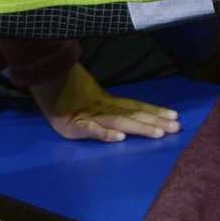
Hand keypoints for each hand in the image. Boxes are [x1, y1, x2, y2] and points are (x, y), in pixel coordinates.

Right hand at [31, 63, 180, 142]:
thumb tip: (130, 117)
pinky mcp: (73, 125)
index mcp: (109, 103)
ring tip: (157, 134)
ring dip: (139, 128)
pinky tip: (119, 138)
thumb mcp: (91, 100)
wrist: (43, 82)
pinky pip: (91, 130)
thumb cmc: (67, 94)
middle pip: (134, 115)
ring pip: (119, 121)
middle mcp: (104, 108)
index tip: (176, 116)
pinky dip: (105, 133)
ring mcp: (90, 116)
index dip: (156, 112)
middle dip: (156, 122)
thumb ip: (109, 108)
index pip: (137, 107)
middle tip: (176, 128)